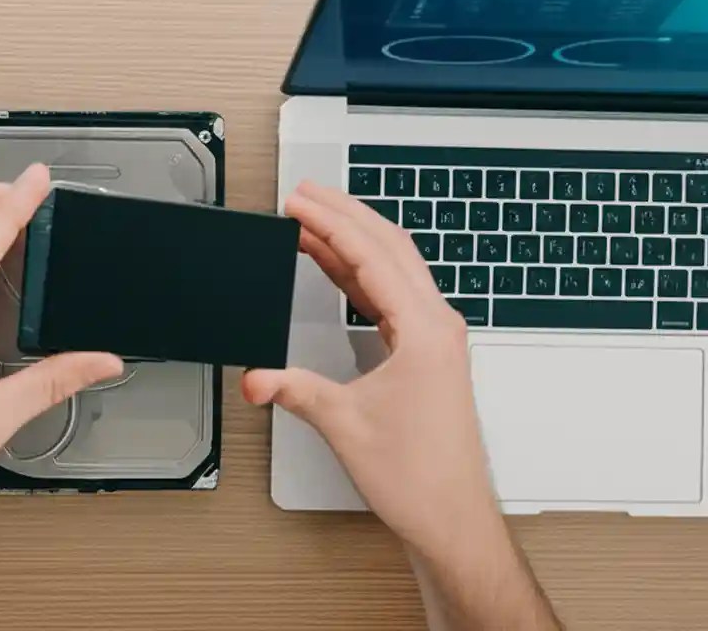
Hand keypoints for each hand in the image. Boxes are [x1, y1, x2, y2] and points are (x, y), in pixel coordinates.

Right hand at [242, 182, 499, 555]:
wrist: (452, 515)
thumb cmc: (419, 477)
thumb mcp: (343, 425)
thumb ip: (294, 391)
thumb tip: (256, 377)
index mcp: (426, 332)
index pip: (372, 256)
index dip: (330, 223)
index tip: (299, 202)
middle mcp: (437, 326)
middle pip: (389, 247)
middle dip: (343, 214)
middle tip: (304, 193)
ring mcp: (434, 338)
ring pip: (392, 267)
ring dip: (351, 239)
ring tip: (312, 219)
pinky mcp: (426, 352)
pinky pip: (390, 294)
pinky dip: (357, 273)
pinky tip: (332, 265)